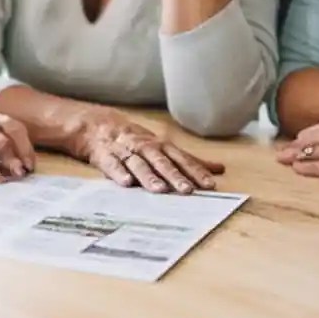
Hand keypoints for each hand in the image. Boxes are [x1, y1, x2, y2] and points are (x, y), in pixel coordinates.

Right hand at [71, 111, 223, 193]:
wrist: (98, 126)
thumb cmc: (137, 141)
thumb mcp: (164, 148)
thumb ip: (189, 160)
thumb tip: (220, 169)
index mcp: (161, 146)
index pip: (182, 159)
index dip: (196, 172)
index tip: (210, 185)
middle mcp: (146, 148)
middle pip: (162, 162)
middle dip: (175, 176)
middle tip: (187, 191)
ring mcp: (126, 152)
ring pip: (139, 164)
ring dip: (149, 177)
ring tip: (160, 190)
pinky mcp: (106, 157)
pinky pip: (113, 165)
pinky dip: (119, 173)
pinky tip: (126, 183)